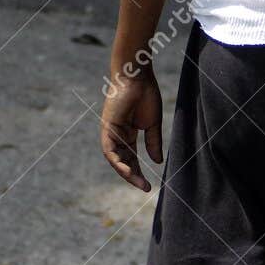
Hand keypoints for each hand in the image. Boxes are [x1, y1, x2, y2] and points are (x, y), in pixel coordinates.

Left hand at [101, 69, 162, 189]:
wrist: (137, 76)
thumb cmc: (146, 95)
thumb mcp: (153, 124)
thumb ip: (153, 143)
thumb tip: (157, 162)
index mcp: (128, 134)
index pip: (131, 158)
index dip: (139, 172)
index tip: (149, 185)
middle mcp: (117, 135)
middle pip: (123, 161)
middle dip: (133, 176)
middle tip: (145, 188)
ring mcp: (110, 132)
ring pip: (115, 159)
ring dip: (125, 172)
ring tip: (138, 183)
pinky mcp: (107, 128)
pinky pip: (109, 150)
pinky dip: (117, 161)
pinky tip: (127, 171)